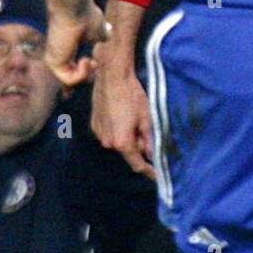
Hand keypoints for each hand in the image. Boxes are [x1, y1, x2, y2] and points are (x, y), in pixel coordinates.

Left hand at [45, 2, 109, 88]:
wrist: (74, 8)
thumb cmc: (85, 14)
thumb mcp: (99, 28)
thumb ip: (101, 36)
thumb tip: (105, 39)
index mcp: (66, 47)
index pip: (69, 68)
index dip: (80, 74)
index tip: (92, 69)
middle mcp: (58, 54)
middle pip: (69, 78)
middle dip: (86, 76)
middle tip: (94, 64)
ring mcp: (54, 59)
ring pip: (71, 80)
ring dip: (86, 74)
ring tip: (90, 61)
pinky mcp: (53, 63)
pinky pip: (69, 79)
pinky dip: (82, 73)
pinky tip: (85, 60)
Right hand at [91, 55, 154, 177]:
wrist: (112, 77)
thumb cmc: (132, 95)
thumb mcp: (148, 118)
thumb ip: (150, 138)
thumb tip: (153, 153)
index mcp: (122, 143)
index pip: (137, 164)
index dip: (149, 171)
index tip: (158, 175)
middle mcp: (108, 142)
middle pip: (128, 152)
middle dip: (140, 148)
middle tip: (149, 133)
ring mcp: (99, 133)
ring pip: (118, 143)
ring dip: (128, 138)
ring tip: (136, 120)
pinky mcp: (94, 124)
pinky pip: (110, 133)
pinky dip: (118, 131)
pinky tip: (124, 116)